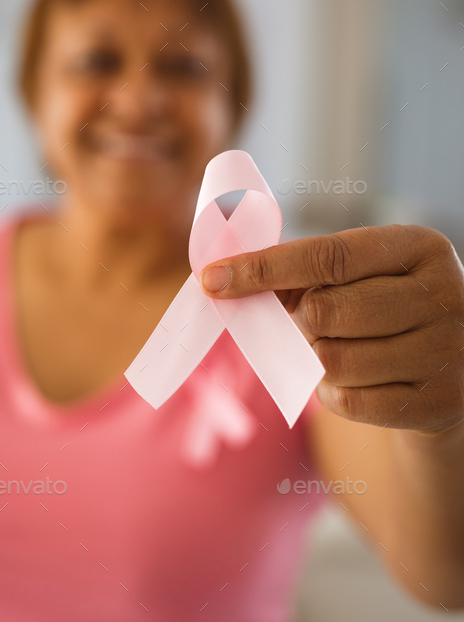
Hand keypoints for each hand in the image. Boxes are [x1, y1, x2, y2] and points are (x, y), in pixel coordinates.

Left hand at [200, 226, 463, 432]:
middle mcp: (445, 295)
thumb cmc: (389, 308)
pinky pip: (349, 402)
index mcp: (422, 247)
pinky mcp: (438, 405)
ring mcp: (447, 353)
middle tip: (316, 321)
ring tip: (346, 349)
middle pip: (326, 311)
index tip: (213, 278)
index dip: (263, 268)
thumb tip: (223, 280)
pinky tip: (361, 379)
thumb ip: (303, 272)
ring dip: (319, 359)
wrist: (457, 368)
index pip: (327, 255)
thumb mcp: (364, 275)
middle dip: (303, 320)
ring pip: (333, 361)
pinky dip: (335, 393)